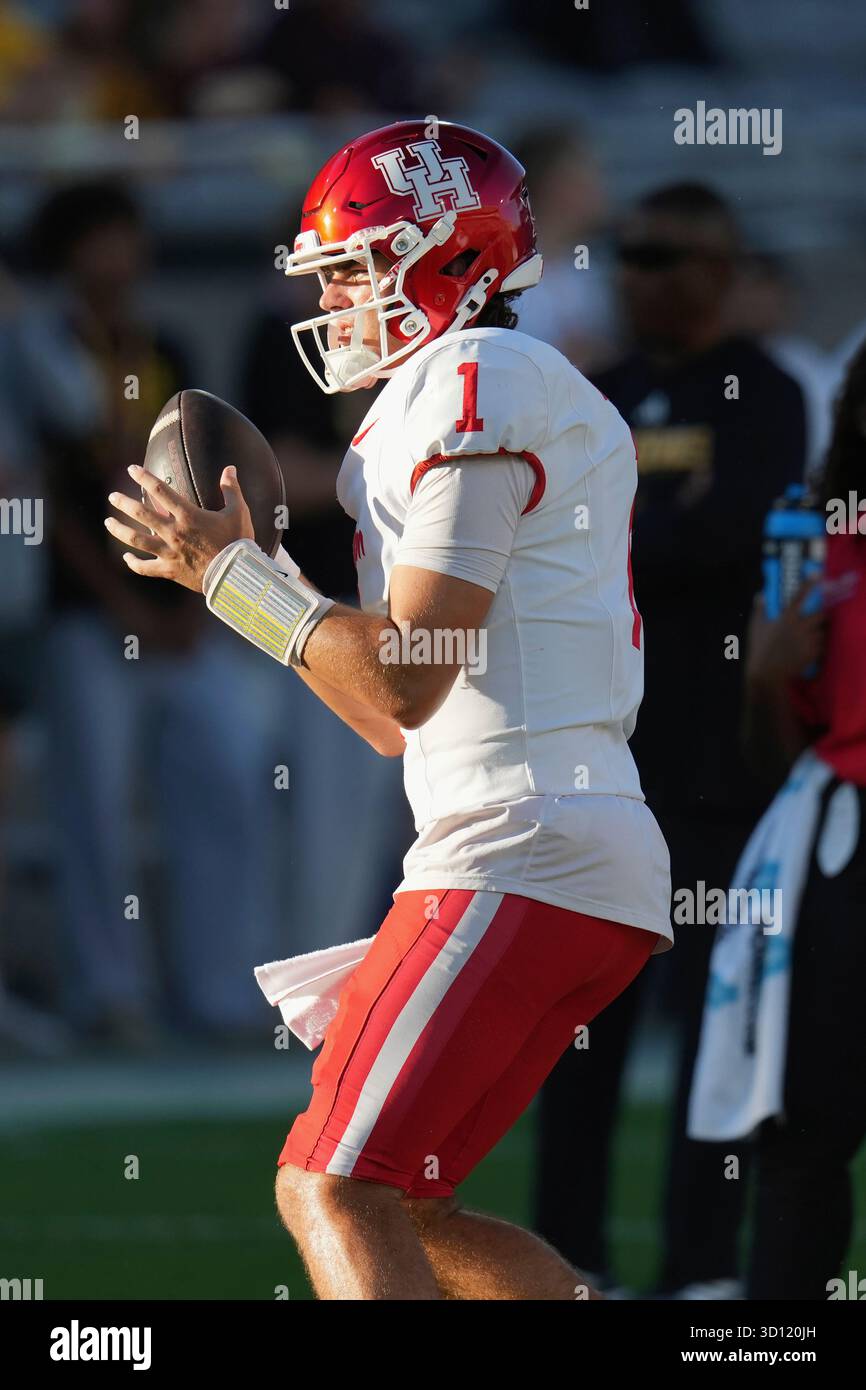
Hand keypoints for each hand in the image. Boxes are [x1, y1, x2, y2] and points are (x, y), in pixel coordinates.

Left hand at [105, 464, 254, 592]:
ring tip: (108, 522)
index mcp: (188, 516)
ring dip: (119, 530)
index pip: (160, 491)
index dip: (143, 477)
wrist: (237, 575)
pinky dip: (133, 563)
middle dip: (123, 503)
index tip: (131, 468)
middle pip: (141, 514)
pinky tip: (126, 557)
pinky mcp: (170, 571)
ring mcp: (169, 552)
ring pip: (136, 540)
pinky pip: (145, 568)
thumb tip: (230, 468)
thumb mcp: (239, 512)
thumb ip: (231, 489)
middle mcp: (174, 532)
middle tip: (112, 496)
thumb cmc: (239, 542)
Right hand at [745, 579, 824, 688]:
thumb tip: (761, 595)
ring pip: (821, 632)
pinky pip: (821, 646)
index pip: (800, 596)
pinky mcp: (812, 653)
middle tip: (815, 618)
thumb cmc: (759, 649)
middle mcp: (800, 627)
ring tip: (808, 638)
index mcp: (786, 618)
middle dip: (820, 615)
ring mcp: (808, 640)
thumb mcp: (755, 627)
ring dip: (817, 632)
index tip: (817, 574)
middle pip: (820, 615)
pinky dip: (816, 646)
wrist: (768, 673)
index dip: (810, 584)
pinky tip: (806, 650)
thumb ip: (760, 609)